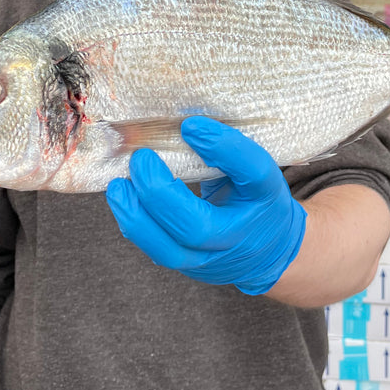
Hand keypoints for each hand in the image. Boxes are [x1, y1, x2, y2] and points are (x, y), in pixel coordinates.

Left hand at [105, 117, 306, 294]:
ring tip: (119, 184)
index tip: (190, 125)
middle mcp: (240, 233)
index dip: (224, 148)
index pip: (252, 172)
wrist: (270, 251)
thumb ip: (226, 151)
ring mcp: (213, 259)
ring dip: (137, 215)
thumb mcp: (254, 170)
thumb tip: (182, 121)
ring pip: (169, 250)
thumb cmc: (255, 197)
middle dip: (160, 193)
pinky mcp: (191, 268)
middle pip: (197, 226)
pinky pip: (158, 251)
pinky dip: (135, 223)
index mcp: (266, 195)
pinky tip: (123, 198)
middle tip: (141, 158)